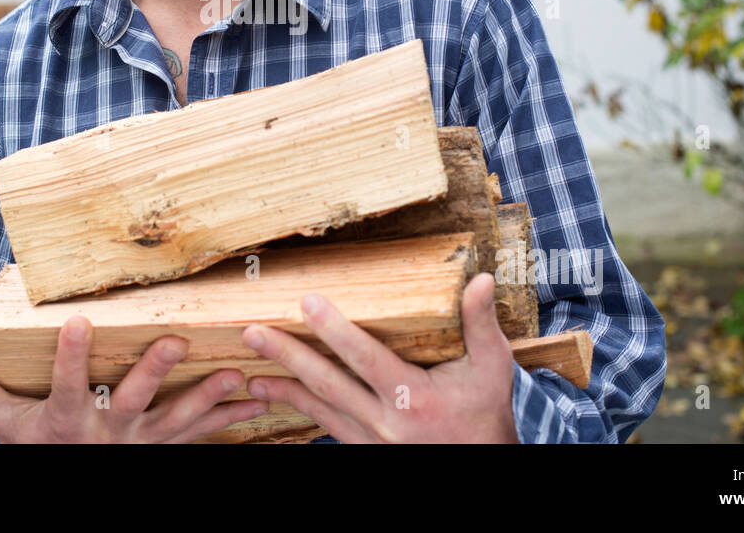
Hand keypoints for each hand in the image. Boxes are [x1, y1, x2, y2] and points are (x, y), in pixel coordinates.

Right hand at [0, 316, 269, 442]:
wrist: (67, 477)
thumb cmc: (37, 444)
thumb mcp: (4, 420)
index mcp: (68, 419)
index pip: (67, 384)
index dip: (73, 355)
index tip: (79, 320)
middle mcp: (108, 432)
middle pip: (132, 401)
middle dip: (154, 370)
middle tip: (176, 340)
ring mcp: (142, 443)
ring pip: (177, 420)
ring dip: (207, 397)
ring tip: (234, 375)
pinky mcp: (167, 447)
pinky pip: (203, 435)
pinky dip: (232, 419)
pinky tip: (259, 399)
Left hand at [242, 272, 517, 442]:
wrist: (485, 464)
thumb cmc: (485, 412)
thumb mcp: (492, 367)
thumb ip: (481, 324)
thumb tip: (482, 280)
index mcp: (413, 397)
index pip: (364, 357)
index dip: (333, 329)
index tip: (306, 302)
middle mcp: (386, 421)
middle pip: (327, 383)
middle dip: (287, 356)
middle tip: (253, 334)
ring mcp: (372, 440)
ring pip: (320, 409)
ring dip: (284, 390)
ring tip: (251, 375)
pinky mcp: (365, 450)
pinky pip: (327, 427)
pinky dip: (302, 410)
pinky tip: (280, 398)